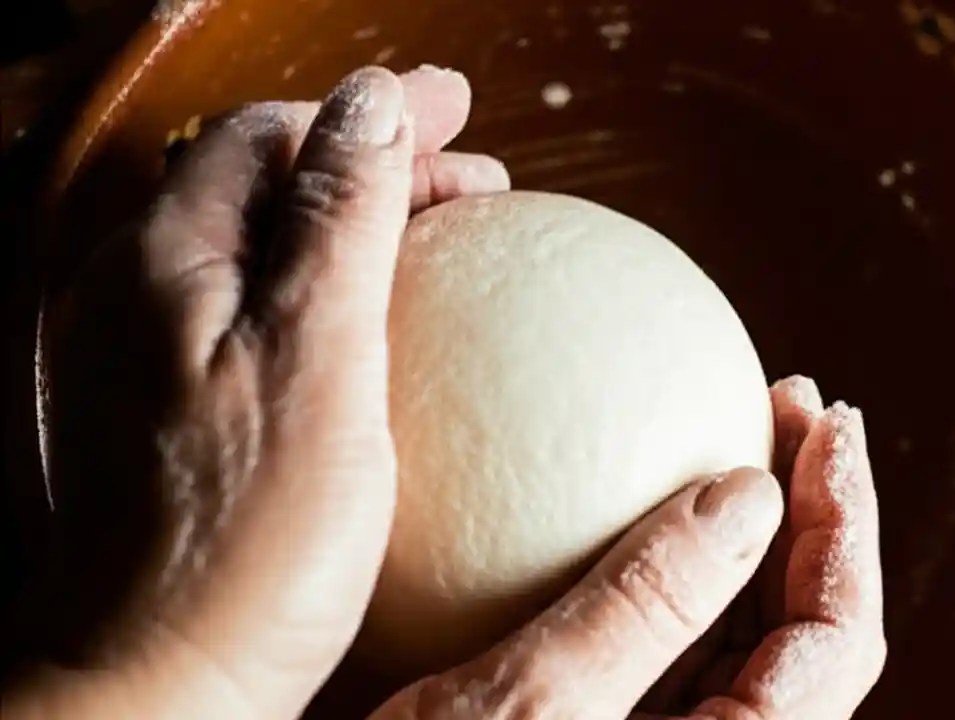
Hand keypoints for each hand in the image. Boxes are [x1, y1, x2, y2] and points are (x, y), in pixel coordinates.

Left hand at [5, 66, 508, 719]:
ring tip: (449, 236)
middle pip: (269, 181)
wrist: (167, 678)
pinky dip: (338, 289)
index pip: (275, 136)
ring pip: (270, 243)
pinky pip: (268, 311)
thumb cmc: (246, 536)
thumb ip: (341, 217)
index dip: (369, 114)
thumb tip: (376, 100)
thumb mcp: (315, 356)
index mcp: (168, 259)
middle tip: (476, 180)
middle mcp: (144, 292)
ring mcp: (159, 355)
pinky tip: (396, 329)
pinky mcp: (186, 413)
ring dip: (359, 220)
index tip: (461, 109)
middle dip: (373, 160)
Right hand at [369, 376, 884, 718]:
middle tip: (791, 407)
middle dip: (815, 512)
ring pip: (760, 636)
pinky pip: (694, 647)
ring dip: (764, 535)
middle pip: (814, 631)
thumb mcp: (533, 707)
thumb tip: (748, 493)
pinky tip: (668, 513)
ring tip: (750, 434)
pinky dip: (699, 573)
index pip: (838, 638)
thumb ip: (648, 605)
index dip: (847, 522)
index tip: (826, 421)